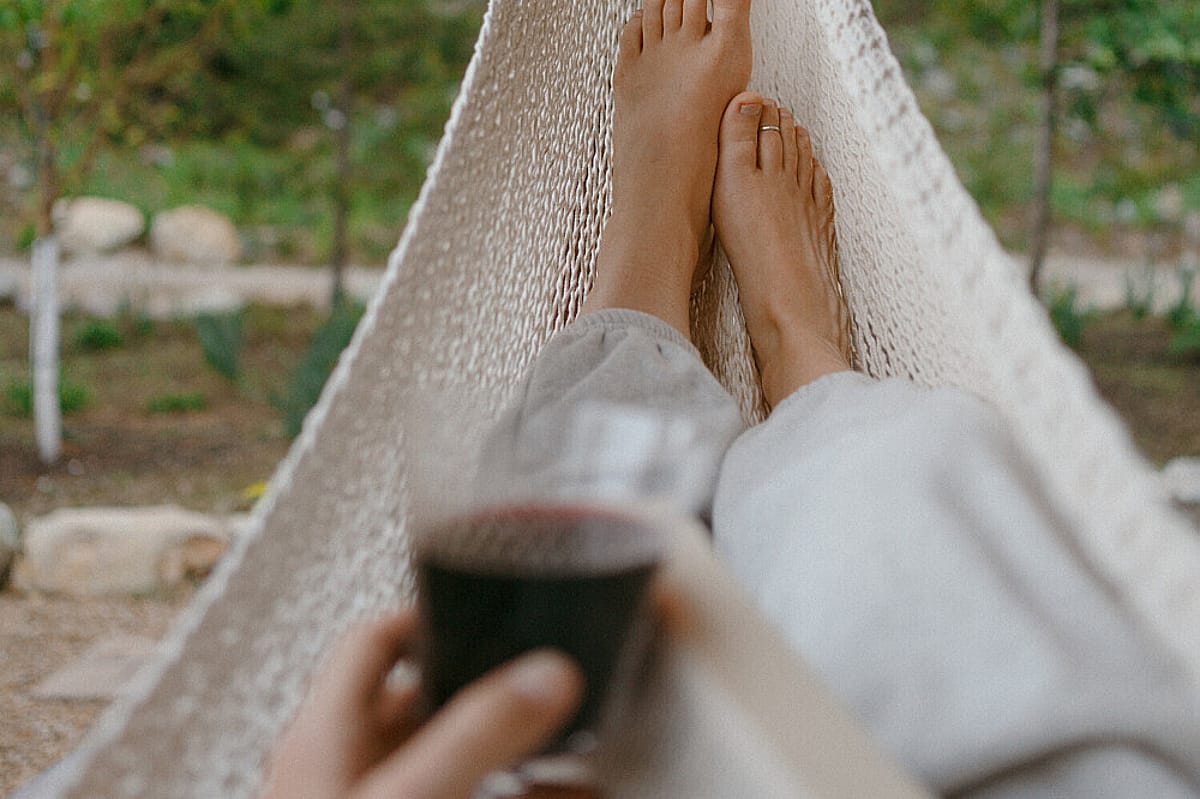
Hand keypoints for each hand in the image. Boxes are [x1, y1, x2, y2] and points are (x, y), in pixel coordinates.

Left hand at [262, 609, 584, 798]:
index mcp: (327, 737)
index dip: (430, 614)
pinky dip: (521, 798)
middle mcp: (346, 772)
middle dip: (491, 692)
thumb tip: (542, 675)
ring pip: (454, 766)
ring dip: (513, 754)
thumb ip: (475, 736)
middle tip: (548, 684)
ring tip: (572, 751)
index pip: (374, 643)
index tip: (491, 606)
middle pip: (425, 704)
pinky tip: (565, 795)